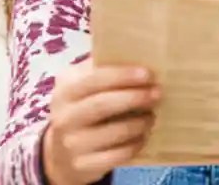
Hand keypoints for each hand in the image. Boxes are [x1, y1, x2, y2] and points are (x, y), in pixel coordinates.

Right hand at [43, 60, 159, 184]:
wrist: (60, 153)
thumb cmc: (81, 109)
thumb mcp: (81, 86)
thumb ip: (101, 70)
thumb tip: (140, 53)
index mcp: (65, 90)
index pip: (93, 79)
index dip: (122, 76)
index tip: (147, 74)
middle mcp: (64, 117)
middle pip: (103, 104)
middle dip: (135, 97)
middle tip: (158, 93)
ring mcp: (72, 144)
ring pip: (114, 132)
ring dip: (140, 123)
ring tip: (153, 116)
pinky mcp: (83, 166)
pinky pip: (117, 155)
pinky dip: (135, 145)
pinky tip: (143, 136)